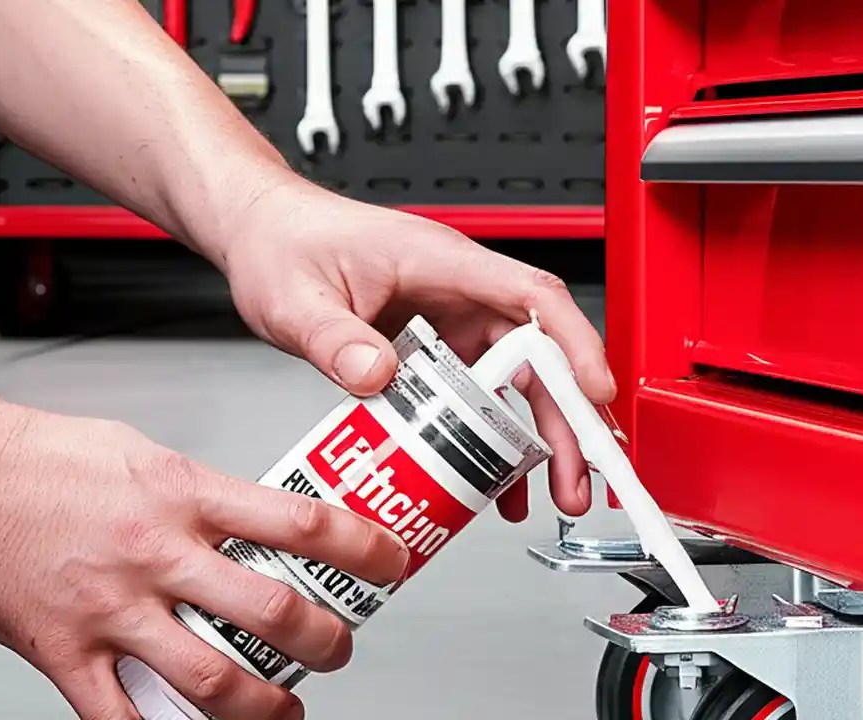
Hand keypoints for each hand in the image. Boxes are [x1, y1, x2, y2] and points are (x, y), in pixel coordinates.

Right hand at [0, 399, 407, 719]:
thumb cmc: (45, 458)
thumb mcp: (148, 455)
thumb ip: (206, 494)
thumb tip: (259, 521)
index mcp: (184, 493)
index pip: (300, 522)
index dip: (361, 548)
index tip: (391, 563)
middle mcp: (156, 552)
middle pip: (271, 611)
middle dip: (326, 642)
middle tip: (340, 648)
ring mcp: (111, 608)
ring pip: (211, 677)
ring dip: (265, 705)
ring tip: (286, 709)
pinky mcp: (64, 651)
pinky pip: (121, 718)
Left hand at [220, 181, 615, 521]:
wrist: (265, 236)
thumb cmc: (288, 243)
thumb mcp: (297, 298)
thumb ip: (336, 339)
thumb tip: (378, 377)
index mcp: (444, 262)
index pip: (532, 297)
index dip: (574, 345)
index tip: (597, 392)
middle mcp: (461, 291)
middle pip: (539, 355)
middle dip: (568, 419)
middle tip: (576, 477)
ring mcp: (453, 321)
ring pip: (519, 382)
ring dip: (542, 438)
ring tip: (552, 494)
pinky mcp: (437, 349)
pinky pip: (481, 398)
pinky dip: (495, 441)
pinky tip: (498, 482)